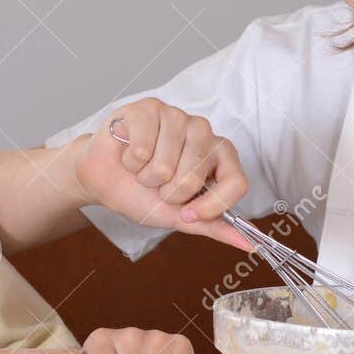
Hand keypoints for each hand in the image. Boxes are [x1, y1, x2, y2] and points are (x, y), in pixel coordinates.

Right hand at [72, 99, 251, 250]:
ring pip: (165, 165)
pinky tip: (129, 154)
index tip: (186, 214)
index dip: (211, 205)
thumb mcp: (181, 217)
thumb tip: (249, 244)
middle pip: (194, 178)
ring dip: (146, 177)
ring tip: (141, 168)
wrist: (104, 180)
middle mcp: (204, 131)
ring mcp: (177, 116)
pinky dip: (131, 162)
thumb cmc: (143, 194)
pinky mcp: (149, 108)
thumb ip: (214, 226)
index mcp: (220, 155)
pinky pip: (142, 149)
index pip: (236, 182)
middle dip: (167, 192)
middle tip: (157, 183)